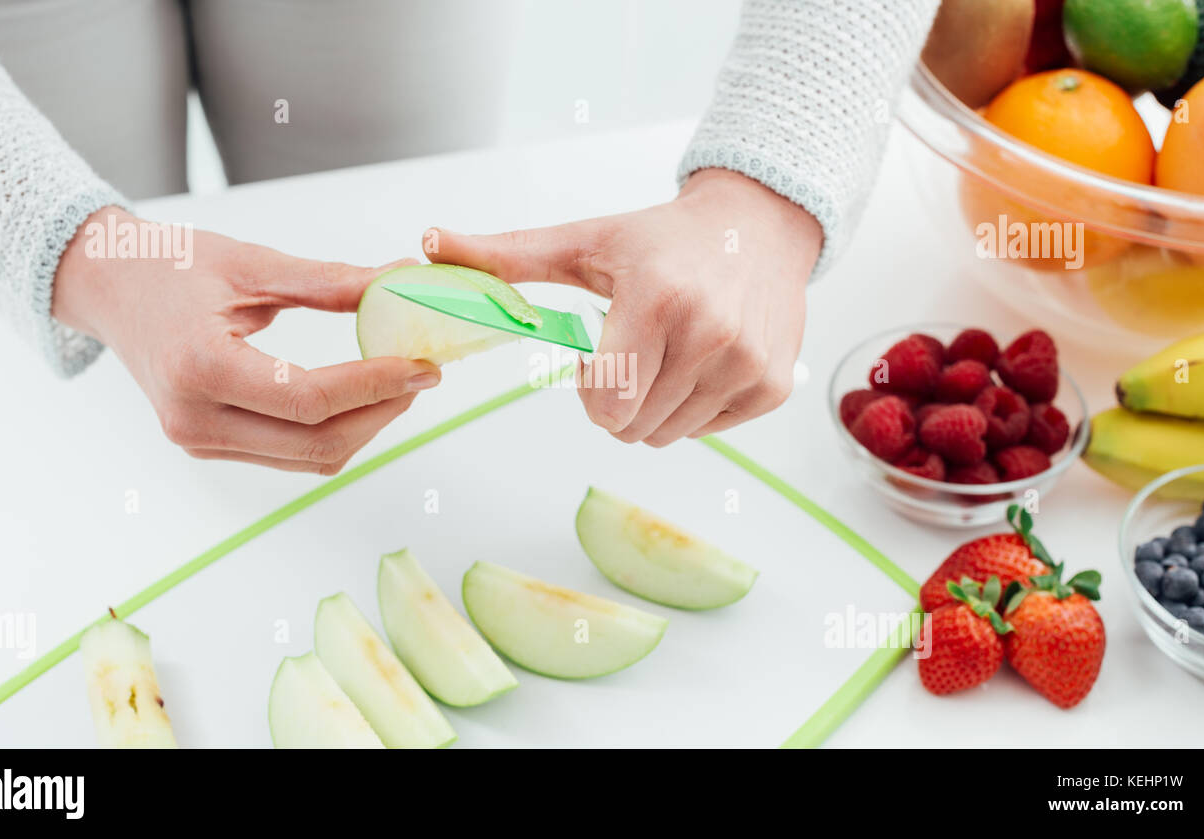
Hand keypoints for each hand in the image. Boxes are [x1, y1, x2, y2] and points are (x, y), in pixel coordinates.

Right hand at [53, 207, 438, 473]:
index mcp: (198, 367)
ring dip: (363, 428)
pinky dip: (331, 432)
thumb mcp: (253, 264)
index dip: (375, 386)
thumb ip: (331, 282)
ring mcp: (196, 440)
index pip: (308, 399)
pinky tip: (359, 398)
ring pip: (307, 459)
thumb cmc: (172, 264)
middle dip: (381, 413)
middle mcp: (193, 418)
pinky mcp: (206, 445)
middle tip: (422, 375)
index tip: (424, 365)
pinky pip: (287, 455)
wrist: (107, 286)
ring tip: (398, 384)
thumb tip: (402, 280)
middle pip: (315, 443)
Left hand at [427, 168, 821, 445]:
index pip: (607, 405)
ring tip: (665, 355)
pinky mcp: (772, 386)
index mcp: (656, 300)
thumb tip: (431, 241)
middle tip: (630, 356)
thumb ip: (507, 255)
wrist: (755, 227)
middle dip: (618, 403)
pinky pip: (711, 432)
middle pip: (633, 428)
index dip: (591, 393)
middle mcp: (710, 334)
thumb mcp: (583, 242)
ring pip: (670, 436)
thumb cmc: (662, 239)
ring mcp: (747, 363)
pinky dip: (697, 408)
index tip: (598, 359)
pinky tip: (702, 362)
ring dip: (655, 408)